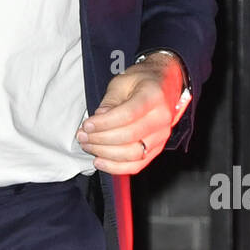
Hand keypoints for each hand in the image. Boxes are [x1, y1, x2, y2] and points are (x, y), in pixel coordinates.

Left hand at [75, 53, 185, 174]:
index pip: (127, 115)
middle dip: (100, 139)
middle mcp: (161, 118)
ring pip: (133, 154)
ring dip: (106, 153)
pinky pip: (137, 165)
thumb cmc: (143, 81)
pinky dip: (117, 168)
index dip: (104, 123)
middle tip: (82, 136)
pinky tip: (100, 161)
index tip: (87, 125)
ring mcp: (162, 136)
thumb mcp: (122, 82)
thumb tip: (99, 119)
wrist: (167, 84)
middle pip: (129, 136)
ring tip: (88, 145)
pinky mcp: (157, 148)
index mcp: (153, 96)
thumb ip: (110, 101)